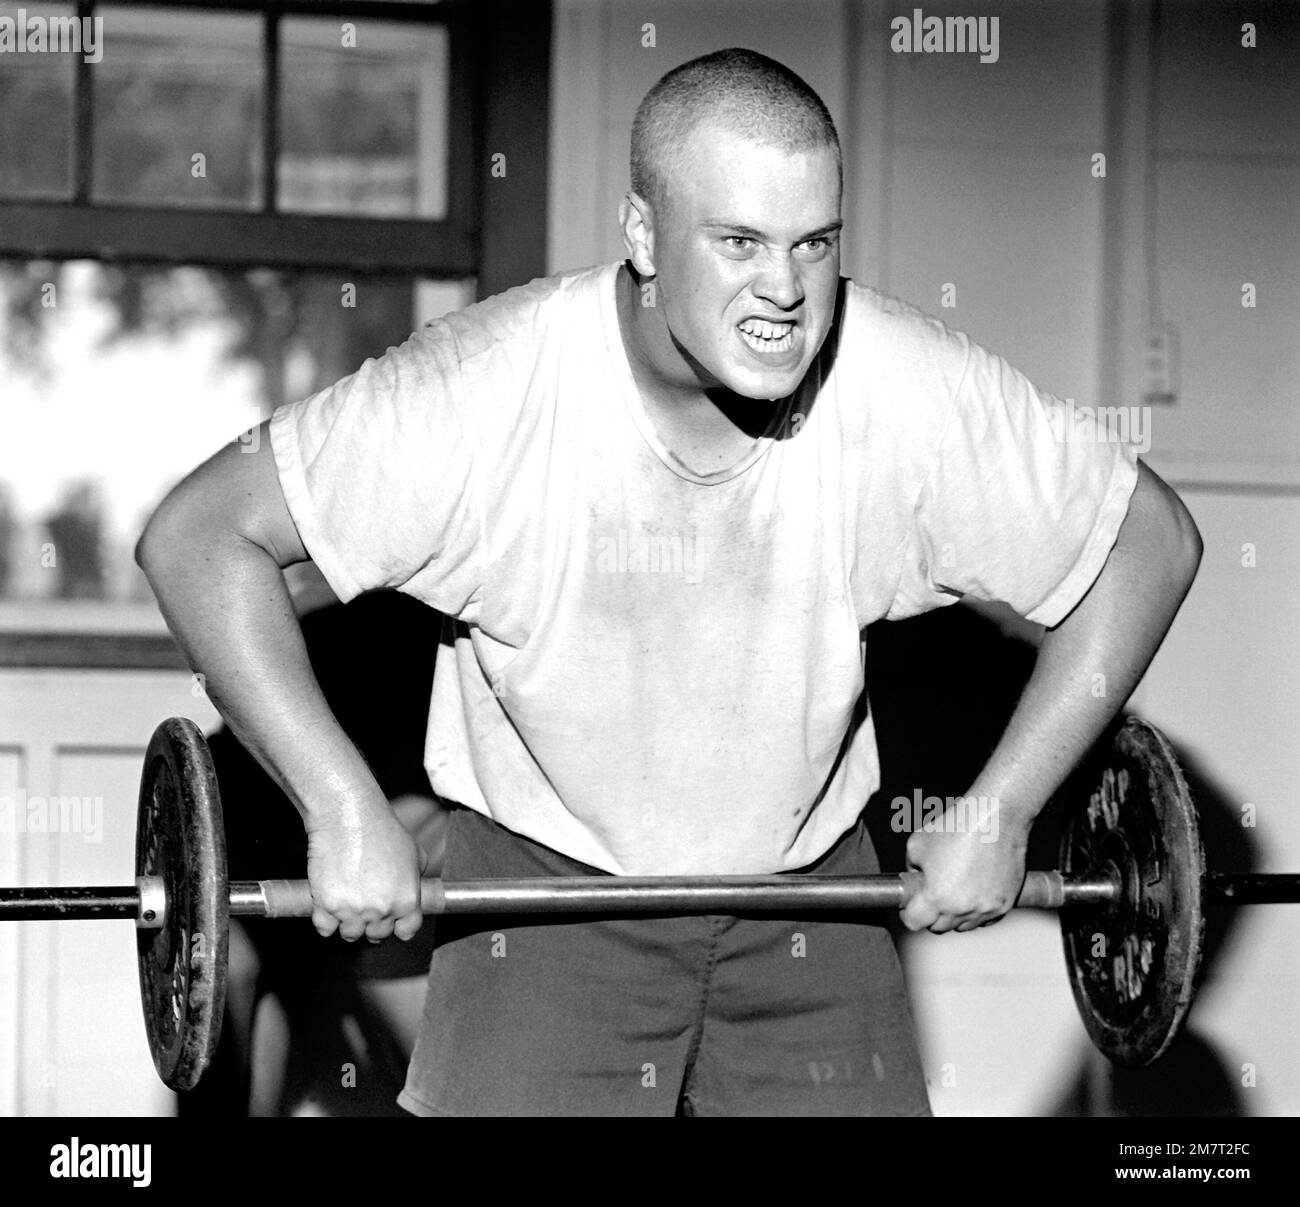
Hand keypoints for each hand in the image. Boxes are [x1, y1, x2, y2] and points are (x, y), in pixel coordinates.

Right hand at [305, 803, 423, 943]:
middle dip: (371, 924)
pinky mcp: (327, 905)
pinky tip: (328, 904)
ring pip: (350, 933)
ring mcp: (354, 910)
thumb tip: (418, 885)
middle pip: (377, 934)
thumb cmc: (382, 830)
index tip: (390, 923)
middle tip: (365, 906)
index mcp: (407, 900)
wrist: (349, 818)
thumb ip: (417, 875)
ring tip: (346, 902)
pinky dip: (324, 920)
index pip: (406, 931)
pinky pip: (324, 928)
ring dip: (347, 923)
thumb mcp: (414, 852)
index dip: (398, 927)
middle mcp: (382, 910)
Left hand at [900, 818, 1027, 934]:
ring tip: (954, 889)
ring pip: (963, 925)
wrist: (996, 817)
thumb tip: (914, 882)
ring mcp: (985, 909)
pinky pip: (984, 919)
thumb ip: (911, 870)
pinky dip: (977, 911)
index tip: (910, 906)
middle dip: (931, 914)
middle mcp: (961, 909)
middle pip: (938, 927)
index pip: (914, 922)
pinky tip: (973, 891)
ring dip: (955, 914)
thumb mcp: (917, 844)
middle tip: (932, 894)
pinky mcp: (1004, 905)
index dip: (908, 913)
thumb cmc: (956, 826)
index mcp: (936, 896)